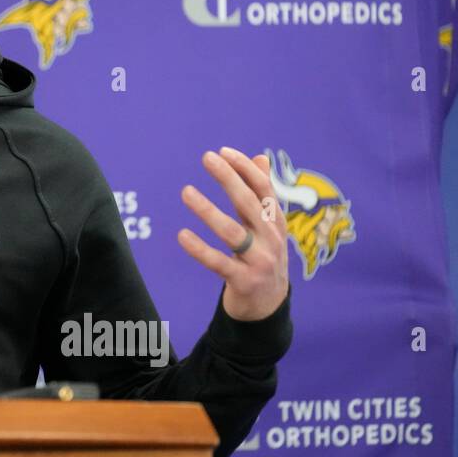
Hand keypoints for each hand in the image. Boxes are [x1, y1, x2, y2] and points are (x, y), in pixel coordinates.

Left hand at [177, 146, 289, 320]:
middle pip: (249, 204)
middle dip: (229, 179)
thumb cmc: (262, 256)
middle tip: (207, 158)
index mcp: (275, 222)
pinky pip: (219, 262)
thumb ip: (260, 194)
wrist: (268, 305)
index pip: (263, 189)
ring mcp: (259, 261)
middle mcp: (271, 239)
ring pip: (232, 232)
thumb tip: (260, 157)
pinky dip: (200, 249)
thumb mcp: (266, 226)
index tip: (222, 151)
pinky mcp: (244, 281)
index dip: (245, 169)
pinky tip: (182, 235)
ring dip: (208, 210)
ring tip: (185, 191)